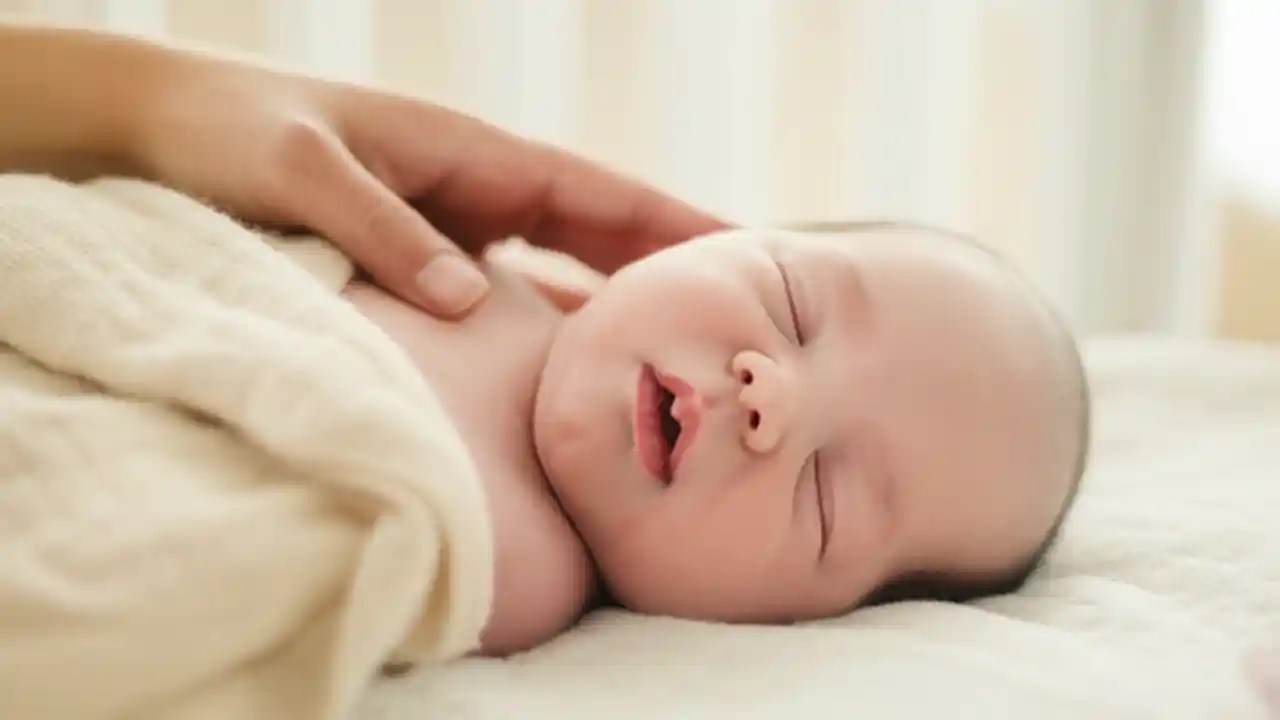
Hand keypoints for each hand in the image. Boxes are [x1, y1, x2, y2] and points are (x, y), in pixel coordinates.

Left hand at [133, 50, 726, 317]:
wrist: (161, 125)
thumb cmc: (230, 132)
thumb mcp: (304, 173)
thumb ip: (386, 232)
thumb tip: (471, 303)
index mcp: (469, 153)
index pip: (598, 189)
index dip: (674, 221)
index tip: (748, 250)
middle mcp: (475, 188)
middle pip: (599, 231)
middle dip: (669, 268)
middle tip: (746, 318)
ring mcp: (453, 224)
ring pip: (559, 267)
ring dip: (616, 302)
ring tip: (680, 353)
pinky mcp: (421, 258)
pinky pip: (507, 296)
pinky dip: (547, 324)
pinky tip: (573, 371)